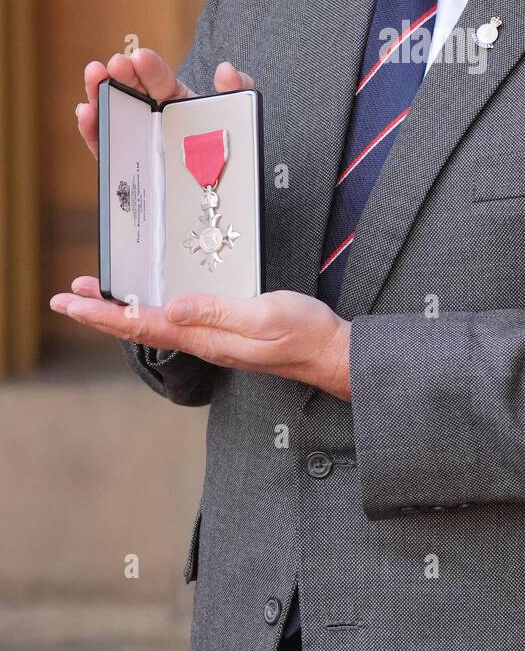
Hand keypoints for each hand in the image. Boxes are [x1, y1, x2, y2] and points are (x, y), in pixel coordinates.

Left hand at [49, 276, 351, 400]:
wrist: (331, 353)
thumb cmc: (304, 334)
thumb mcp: (263, 314)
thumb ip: (218, 311)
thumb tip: (171, 308)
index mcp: (207, 338)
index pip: (142, 325)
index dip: (103, 313)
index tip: (71, 302)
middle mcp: (203, 342)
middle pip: (139, 328)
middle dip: (100, 312)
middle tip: (67, 297)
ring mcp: (213, 340)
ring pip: (154, 326)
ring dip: (120, 312)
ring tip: (95, 297)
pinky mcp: (225, 333)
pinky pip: (175, 324)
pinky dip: (148, 312)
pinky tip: (148, 305)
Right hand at [75, 48, 254, 159]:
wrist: (215, 192)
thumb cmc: (222, 146)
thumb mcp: (236, 113)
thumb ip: (237, 89)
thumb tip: (226, 69)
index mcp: (174, 98)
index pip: (159, 78)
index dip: (149, 66)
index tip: (140, 57)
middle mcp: (150, 115)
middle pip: (130, 90)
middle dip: (120, 73)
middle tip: (113, 64)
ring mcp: (135, 137)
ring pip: (112, 112)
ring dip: (100, 93)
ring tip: (94, 77)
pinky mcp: (124, 164)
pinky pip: (106, 147)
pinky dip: (94, 131)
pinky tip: (86, 113)